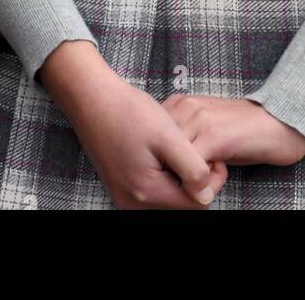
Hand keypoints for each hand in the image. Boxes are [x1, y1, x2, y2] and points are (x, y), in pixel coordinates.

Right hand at [41, 46, 227, 209]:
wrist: (91, 99)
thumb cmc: (129, 112)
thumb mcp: (168, 135)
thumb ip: (192, 168)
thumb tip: (207, 195)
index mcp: (147, 192)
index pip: (196, 204)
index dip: (211, 181)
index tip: (213, 155)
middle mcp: (134, 202)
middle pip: (181, 203)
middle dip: (194, 179)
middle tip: (194, 147)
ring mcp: (125, 196)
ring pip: (169, 196)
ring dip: (179, 175)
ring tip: (176, 146)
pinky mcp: (122, 186)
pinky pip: (154, 188)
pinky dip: (164, 173)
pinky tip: (161, 149)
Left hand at [160, 93, 304, 167]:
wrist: (280, 121)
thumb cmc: (243, 131)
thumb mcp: (206, 130)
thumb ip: (184, 139)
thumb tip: (163, 165)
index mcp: (180, 105)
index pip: (151, 141)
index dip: (164, 163)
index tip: (181, 172)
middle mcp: (184, 107)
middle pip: (157, 152)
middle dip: (171, 173)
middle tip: (193, 180)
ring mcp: (198, 119)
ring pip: (172, 162)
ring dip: (186, 179)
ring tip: (208, 179)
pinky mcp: (214, 135)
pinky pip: (191, 169)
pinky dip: (200, 183)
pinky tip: (221, 175)